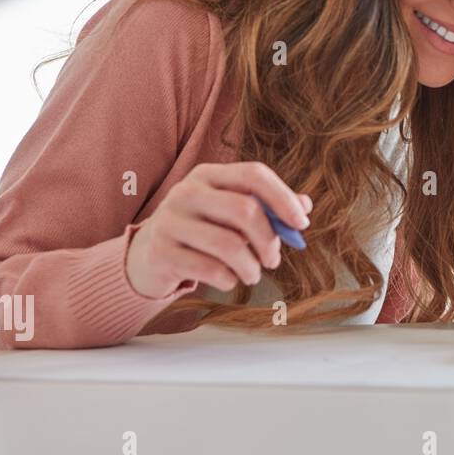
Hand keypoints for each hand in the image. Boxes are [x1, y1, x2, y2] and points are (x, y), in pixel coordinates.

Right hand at [126, 162, 311, 298]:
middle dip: (269, 240)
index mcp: (208, 175)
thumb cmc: (202, 231)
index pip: (254, 174)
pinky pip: (210, 269)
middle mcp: (186, 191)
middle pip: (244, 210)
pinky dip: (228, 279)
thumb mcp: (230, 214)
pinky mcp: (160, 251)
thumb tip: (305, 206)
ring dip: (251, 267)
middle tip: (274, 260)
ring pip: (229, 245)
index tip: (302, 224)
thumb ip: (267, 208)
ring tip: (253, 275)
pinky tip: (228, 280)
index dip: (283, 198)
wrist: (148, 255)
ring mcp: (169, 220)